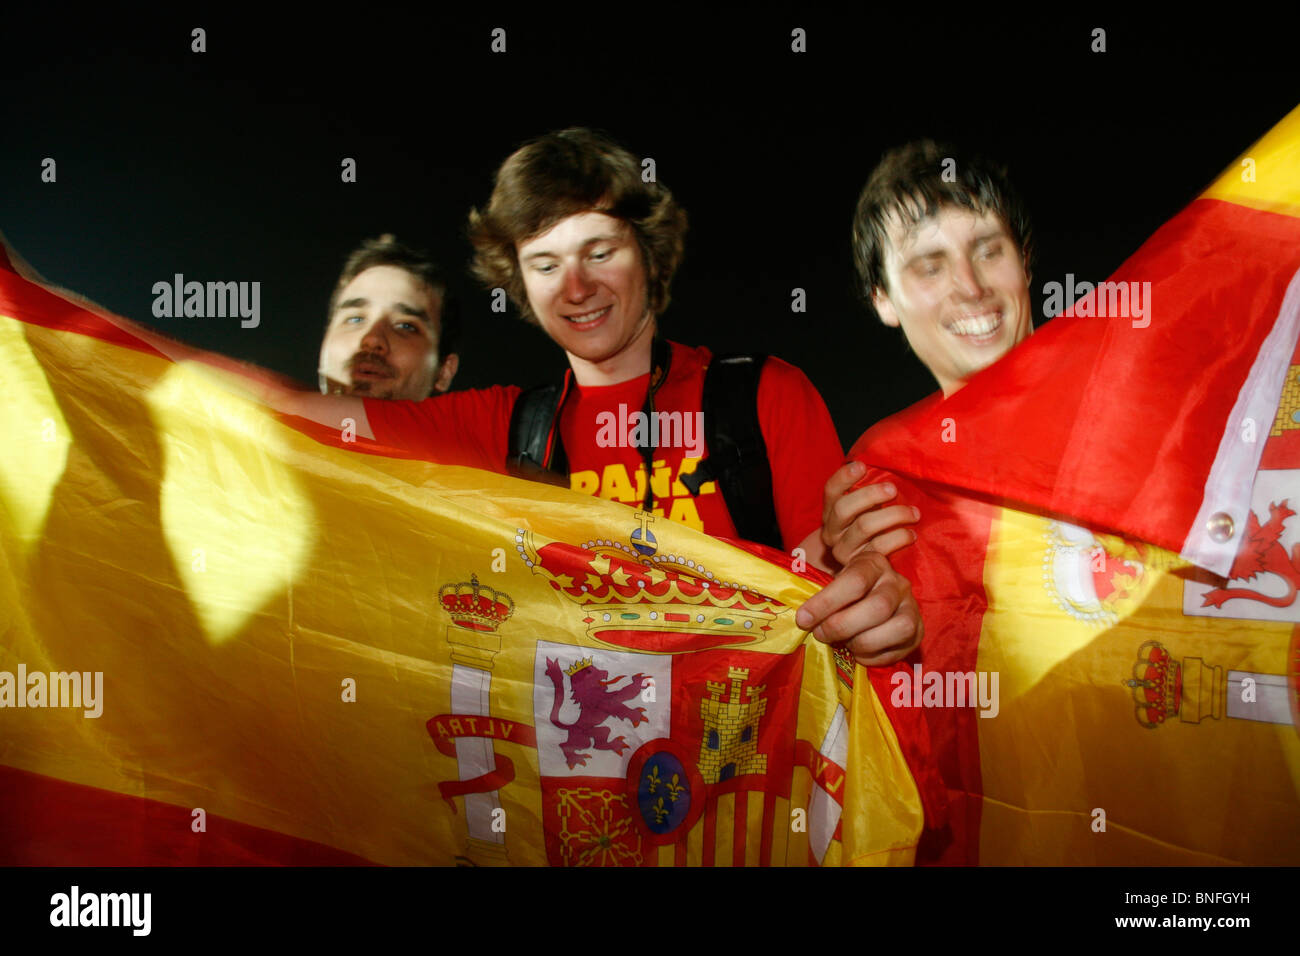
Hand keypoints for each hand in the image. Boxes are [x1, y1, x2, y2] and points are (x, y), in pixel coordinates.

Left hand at [795, 549, 921, 666]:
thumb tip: (800, 615)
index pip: (855, 581)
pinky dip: (874, 657)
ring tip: (844, 644)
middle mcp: (897, 582)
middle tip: (820, 635)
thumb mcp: (829, 578)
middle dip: (843, 626)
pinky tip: (857, 653)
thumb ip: (816, 590)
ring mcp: (911, 607)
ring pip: (898, 628)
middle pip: (878, 607)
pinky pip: (901, 650)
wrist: (870, 597)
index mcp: (873, 563)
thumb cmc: (842, 590)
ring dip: (863, 643)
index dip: (827, 603)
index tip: (803, 619)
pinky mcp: (918, 632)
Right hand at [822, 461, 918, 566]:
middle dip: (870, 495)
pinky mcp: (860, 564)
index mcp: (830, 513)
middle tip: (893, 489)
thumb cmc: (869, 531)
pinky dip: (899, 537)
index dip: (843, 477)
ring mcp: (844, 550)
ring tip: (914, 513)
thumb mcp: (862, 512)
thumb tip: (890, 466)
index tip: (862, 465)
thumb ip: (867, 495)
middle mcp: (832, 532)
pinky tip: (912, 534)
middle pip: (844, 508)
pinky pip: (880, 547)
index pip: (830, 491)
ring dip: (893, 515)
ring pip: (864, 526)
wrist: (861, 571)